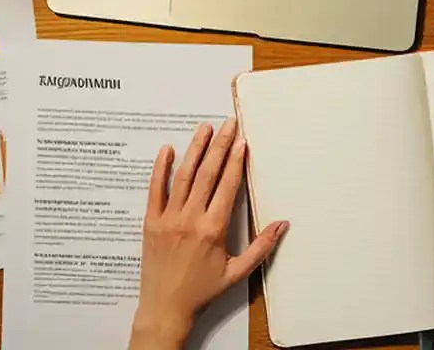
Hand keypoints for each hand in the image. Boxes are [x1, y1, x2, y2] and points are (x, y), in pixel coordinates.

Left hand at [130, 118, 288, 349]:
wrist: (165, 307)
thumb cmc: (202, 291)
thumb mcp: (237, 272)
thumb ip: (261, 247)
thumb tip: (282, 225)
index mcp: (213, 229)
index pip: (227, 186)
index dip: (235, 161)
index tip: (242, 142)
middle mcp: (190, 219)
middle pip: (207, 173)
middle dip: (220, 146)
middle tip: (228, 125)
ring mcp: (169, 218)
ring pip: (183, 176)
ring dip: (195, 149)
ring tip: (205, 128)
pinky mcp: (151, 222)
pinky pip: (155, 189)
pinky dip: (161, 168)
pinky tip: (167, 150)